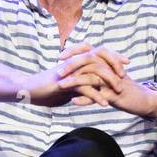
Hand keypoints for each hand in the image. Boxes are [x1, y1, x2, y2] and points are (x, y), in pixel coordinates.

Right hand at [15, 44, 129, 107]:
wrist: (29, 90)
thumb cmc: (48, 88)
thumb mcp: (68, 85)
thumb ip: (81, 84)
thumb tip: (92, 88)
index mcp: (77, 61)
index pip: (99, 53)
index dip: (114, 56)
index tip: (127, 62)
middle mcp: (75, 63)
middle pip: (100, 59)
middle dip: (115, 67)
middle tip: (124, 78)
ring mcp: (70, 72)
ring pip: (94, 72)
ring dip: (108, 82)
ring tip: (118, 93)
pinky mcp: (65, 83)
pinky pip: (84, 88)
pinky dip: (95, 96)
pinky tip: (104, 103)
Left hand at [56, 43, 156, 118]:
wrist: (143, 100)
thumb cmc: (125, 90)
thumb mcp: (110, 79)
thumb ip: (97, 72)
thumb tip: (81, 70)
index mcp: (107, 62)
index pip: (88, 52)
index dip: (74, 52)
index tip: (60, 56)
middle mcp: (109, 68)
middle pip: (88, 61)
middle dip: (71, 66)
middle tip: (57, 72)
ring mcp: (112, 80)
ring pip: (91, 77)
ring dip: (75, 81)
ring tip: (62, 86)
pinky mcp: (115, 93)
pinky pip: (98, 95)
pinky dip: (85, 98)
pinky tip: (74, 101)